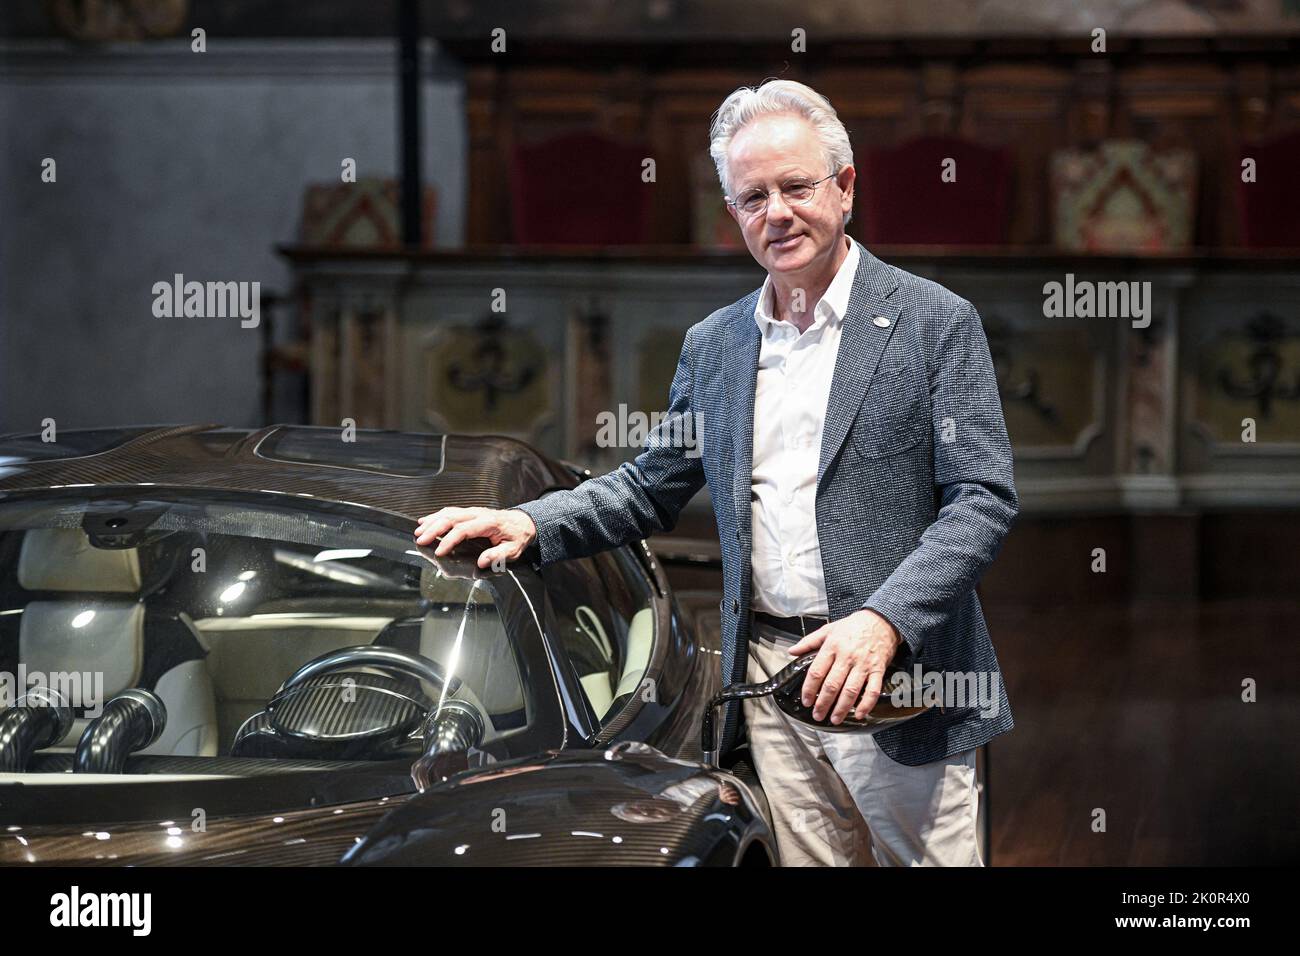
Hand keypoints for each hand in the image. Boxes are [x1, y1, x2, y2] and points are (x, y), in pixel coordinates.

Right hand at [413, 507, 536, 569]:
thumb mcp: (513, 550)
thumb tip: (482, 561)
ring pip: (448, 513)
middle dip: (434, 529)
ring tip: (418, 532)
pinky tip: (425, 521)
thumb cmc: (517, 537)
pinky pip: (450, 511)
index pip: (464, 530)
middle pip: (452, 518)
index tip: (439, 552)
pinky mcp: (469, 512)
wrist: (523, 522)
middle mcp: (479, 514)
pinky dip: (436, 516)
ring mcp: (473, 511)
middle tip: (421, 540)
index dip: (449, 540)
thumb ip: (498, 555)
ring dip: (431, 521)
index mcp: (489, 523)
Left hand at [786, 609, 901, 724]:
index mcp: (832, 647)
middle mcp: (847, 657)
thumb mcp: (828, 629)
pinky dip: (866, 704)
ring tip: (834, 719)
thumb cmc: (853, 626)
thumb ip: (809, 642)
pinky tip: (859, 714)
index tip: (806, 701)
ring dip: (842, 708)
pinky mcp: (878, 669)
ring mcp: (863, 664)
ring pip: (851, 690)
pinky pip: (872, 690)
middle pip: (832, 685)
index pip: (817, 672)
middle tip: (817, 715)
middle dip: (823, 703)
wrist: (881, 620)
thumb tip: (792, 651)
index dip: (809, 689)